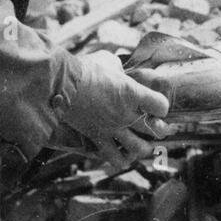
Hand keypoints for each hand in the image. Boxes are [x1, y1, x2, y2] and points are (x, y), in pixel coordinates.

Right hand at [61, 50, 170, 169]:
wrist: (59, 85)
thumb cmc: (83, 69)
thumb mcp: (106, 61)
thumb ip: (118, 68)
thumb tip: (120, 71)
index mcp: (132, 92)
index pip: (161, 106)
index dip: (162, 106)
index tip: (157, 105)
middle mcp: (126, 113)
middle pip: (155, 129)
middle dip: (161, 130)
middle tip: (160, 127)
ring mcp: (112, 128)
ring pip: (139, 148)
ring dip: (145, 147)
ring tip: (144, 143)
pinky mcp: (97, 138)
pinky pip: (115, 158)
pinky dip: (123, 159)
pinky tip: (123, 153)